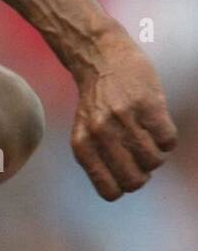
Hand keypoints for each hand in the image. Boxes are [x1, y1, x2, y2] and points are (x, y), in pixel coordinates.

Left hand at [71, 31, 177, 199]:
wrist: (101, 57)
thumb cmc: (97, 99)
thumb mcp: (86, 131)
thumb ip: (99, 158)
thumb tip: (123, 187)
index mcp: (82, 146)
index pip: (109, 192)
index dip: (124, 185)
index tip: (126, 170)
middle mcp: (100, 136)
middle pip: (135, 182)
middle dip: (143, 173)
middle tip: (139, 154)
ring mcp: (124, 121)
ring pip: (154, 162)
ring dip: (156, 152)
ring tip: (145, 134)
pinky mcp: (148, 106)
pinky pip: (168, 141)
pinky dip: (167, 137)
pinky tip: (155, 121)